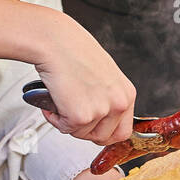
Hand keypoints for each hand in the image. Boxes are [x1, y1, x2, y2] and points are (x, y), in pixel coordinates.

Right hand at [32, 13, 135, 144]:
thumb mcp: (103, 75)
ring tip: (61, 101)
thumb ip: (107, 97)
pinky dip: (55, 118)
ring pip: (82, 134)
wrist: (55, 41)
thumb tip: (100, 116)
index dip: (104, 133)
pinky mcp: (80, 116)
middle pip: (103, 137)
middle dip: (85, 131)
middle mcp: (118, 103)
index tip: (92, 129)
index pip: (123, 131)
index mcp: (127, 94)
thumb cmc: (74, 50)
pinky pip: (65, 129)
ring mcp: (101, 111)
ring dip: (68, 123)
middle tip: (72, 116)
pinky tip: (53, 100)